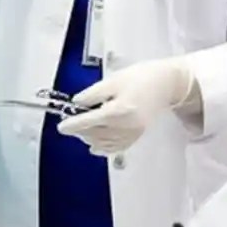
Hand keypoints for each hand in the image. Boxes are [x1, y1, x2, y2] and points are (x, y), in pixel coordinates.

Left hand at [58, 57, 194, 155]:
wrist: (165, 84)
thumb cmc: (140, 78)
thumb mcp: (112, 80)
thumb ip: (92, 94)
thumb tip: (76, 103)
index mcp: (119, 110)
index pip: (89, 121)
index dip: (73, 125)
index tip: (61, 127)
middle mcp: (126, 125)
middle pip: (94, 134)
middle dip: (80, 129)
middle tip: (70, 121)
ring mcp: (133, 133)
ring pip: (103, 143)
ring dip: (89, 138)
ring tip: (82, 129)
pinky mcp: (137, 136)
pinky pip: (116, 148)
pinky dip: (103, 147)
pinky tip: (94, 145)